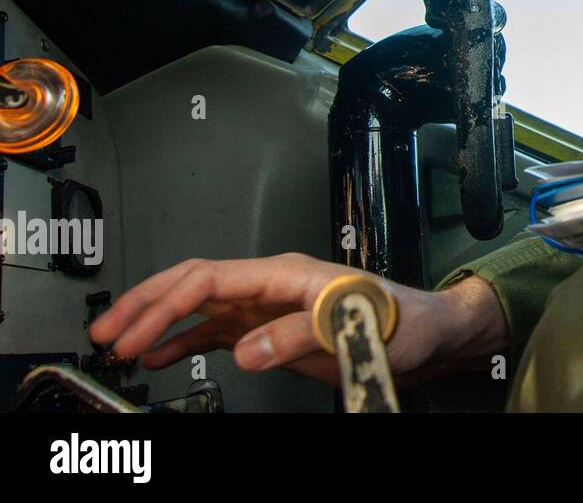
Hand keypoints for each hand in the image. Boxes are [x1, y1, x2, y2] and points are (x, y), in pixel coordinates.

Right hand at [88, 253, 506, 385]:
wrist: (428, 335)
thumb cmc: (402, 321)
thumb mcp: (352, 327)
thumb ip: (297, 335)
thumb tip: (246, 348)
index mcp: (287, 273)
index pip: (211, 278)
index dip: (166, 302)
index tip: (136, 331)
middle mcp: (273, 284)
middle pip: (194, 283)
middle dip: (146, 304)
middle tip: (107, 333)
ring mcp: (269, 305)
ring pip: (198, 305)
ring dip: (157, 322)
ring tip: (119, 345)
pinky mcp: (273, 328)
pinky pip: (217, 329)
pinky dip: (184, 341)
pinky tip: (161, 356)